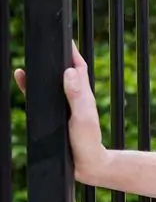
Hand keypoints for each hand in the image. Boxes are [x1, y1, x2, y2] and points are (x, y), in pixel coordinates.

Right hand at [14, 41, 108, 183]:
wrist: (86, 165)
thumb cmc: (87, 142)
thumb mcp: (83, 118)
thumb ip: (77, 96)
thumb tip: (69, 71)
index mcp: (83, 94)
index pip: (77, 66)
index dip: (71, 51)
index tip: (62, 36)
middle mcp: (73, 96)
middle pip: (63, 70)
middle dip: (54, 56)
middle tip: (43, 40)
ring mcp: (63, 105)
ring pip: (50, 81)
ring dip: (42, 69)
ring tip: (30, 54)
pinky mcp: (53, 115)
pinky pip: (40, 96)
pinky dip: (30, 86)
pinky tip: (21, 77)